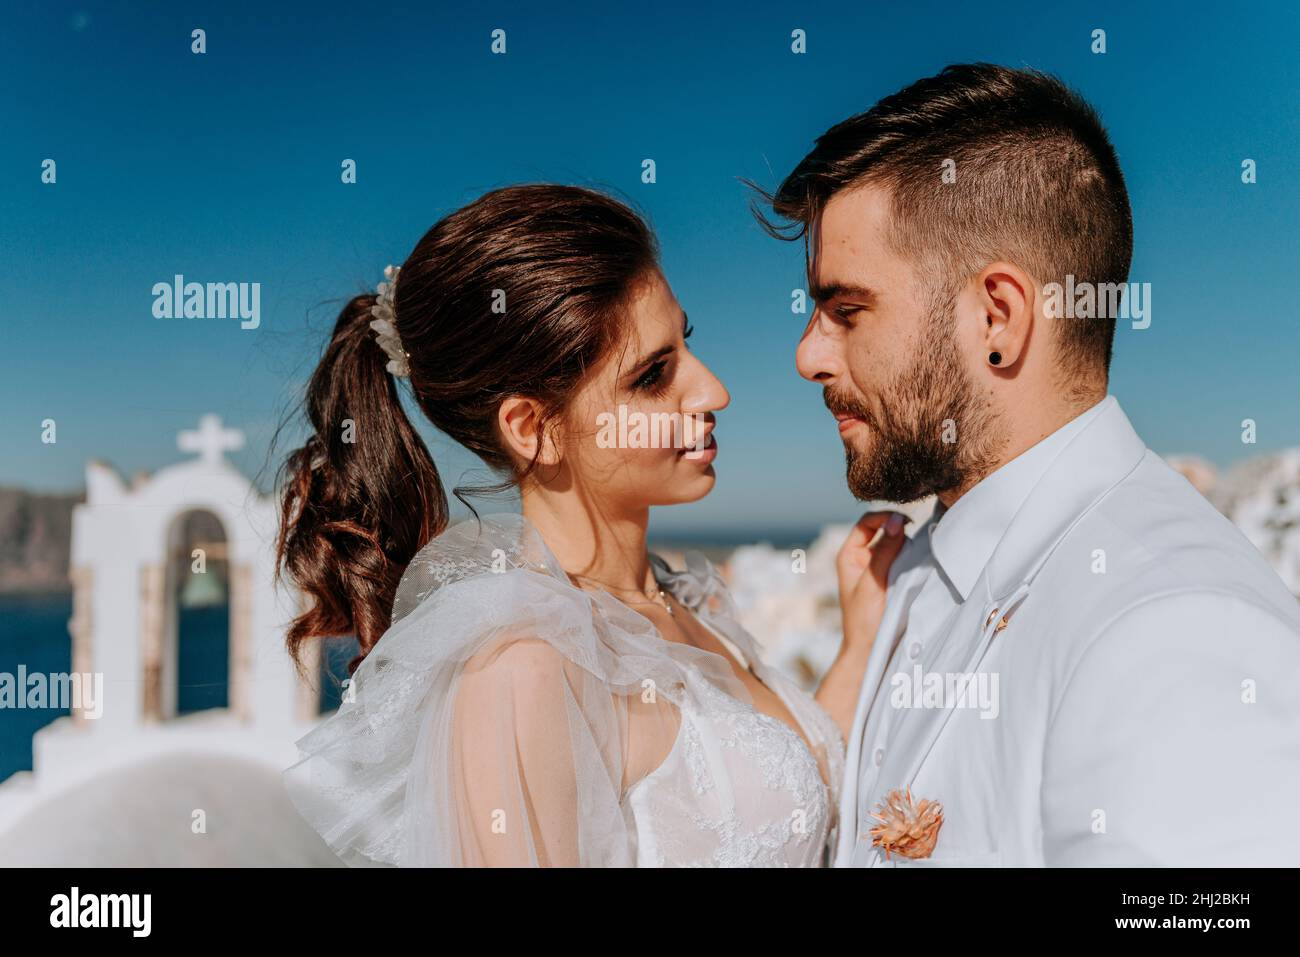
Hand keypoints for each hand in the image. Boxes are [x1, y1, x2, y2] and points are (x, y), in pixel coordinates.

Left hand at [837, 511, 906, 651]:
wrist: (870, 650)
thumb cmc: (864, 620)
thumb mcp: (873, 583)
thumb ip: (885, 552)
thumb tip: (896, 520)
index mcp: (849, 555)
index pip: (867, 523)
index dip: (885, 517)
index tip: (906, 522)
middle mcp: (863, 558)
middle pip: (884, 531)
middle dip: (900, 532)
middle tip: (917, 539)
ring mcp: (878, 568)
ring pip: (897, 545)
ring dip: (908, 546)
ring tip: (920, 553)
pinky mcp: (892, 578)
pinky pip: (904, 560)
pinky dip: (913, 558)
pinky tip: (920, 564)